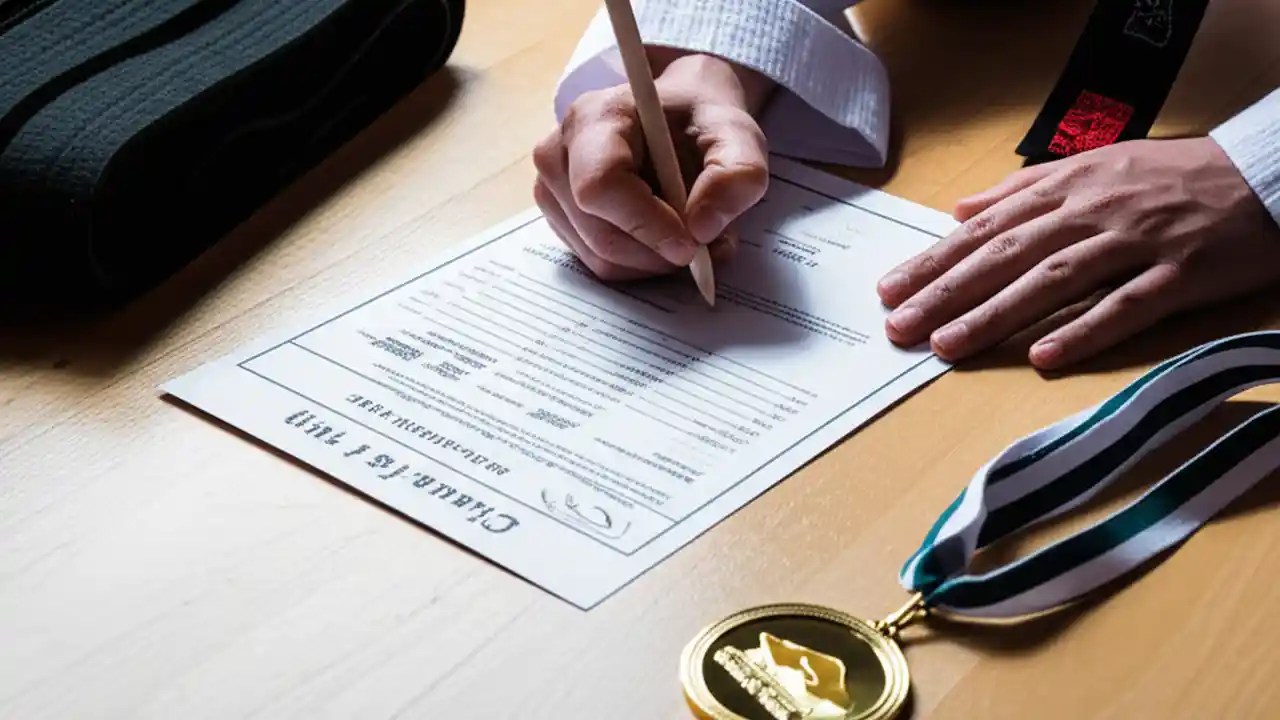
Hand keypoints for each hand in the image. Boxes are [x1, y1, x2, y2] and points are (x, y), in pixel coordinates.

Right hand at [533, 52, 773, 280]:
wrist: (675, 119)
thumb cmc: (699, 121)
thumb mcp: (738, 135)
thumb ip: (736, 175)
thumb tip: (703, 229)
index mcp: (594, 119)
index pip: (600, 187)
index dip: (645, 224)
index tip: (690, 244)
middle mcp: (559, 156)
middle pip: (601, 234)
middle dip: (659, 253)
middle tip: (708, 246)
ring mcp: (553, 192)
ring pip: (600, 258)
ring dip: (655, 262)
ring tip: (694, 237)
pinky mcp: (561, 220)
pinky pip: (599, 263)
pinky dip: (641, 264)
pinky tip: (667, 239)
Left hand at [877, 137, 1279, 368]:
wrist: (1264, 173)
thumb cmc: (1171, 176)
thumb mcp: (1094, 167)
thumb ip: (1024, 191)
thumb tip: (961, 211)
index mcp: (1068, 187)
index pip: (986, 230)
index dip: (936, 262)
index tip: (891, 291)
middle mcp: (1093, 212)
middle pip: (1007, 256)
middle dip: (947, 293)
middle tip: (900, 327)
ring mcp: (1137, 243)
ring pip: (1053, 282)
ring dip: (996, 315)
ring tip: (948, 345)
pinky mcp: (1181, 274)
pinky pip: (1127, 306)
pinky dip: (1084, 331)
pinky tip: (1044, 358)